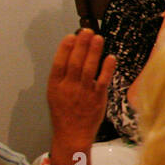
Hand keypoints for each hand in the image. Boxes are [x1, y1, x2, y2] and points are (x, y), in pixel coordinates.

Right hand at [47, 30, 115, 146]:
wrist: (72, 134)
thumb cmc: (64, 113)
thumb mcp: (54, 94)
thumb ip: (61, 76)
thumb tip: (69, 55)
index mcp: (55, 86)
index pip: (59, 63)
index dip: (65, 48)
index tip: (71, 36)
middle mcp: (68, 87)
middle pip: (75, 62)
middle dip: (81, 44)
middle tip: (87, 31)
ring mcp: (83, 92)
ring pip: (89, 68)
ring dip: (94, 52)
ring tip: (98, 38)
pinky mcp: (97, 98)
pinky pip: (103, 80)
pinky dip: (106, 68)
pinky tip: (110, 57)